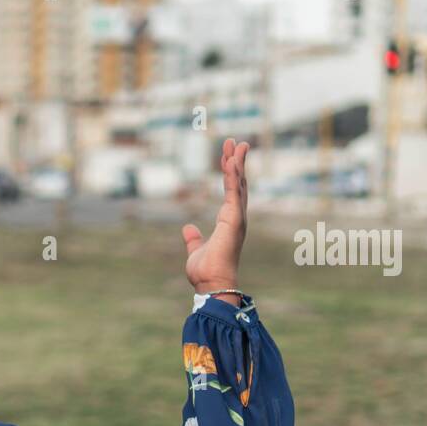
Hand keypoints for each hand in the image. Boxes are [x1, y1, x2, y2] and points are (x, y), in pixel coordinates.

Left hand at [182, 138, 248, 300]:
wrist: (211, 283)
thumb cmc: (206, 271)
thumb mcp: (196, 249)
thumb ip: (194, 238)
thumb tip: (188, 229)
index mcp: (229, 222)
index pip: (232, 192)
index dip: (231, 173)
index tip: (227, 156)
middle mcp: (236, 217)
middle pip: (239, 182)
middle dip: (236, 161)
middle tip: (235, 142)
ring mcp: (237, 217)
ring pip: (239, 183)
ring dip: (236, 162)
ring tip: (236, 143)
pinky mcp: (233, 219)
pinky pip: (233, 192)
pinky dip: (232, 176)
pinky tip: (231, 161)